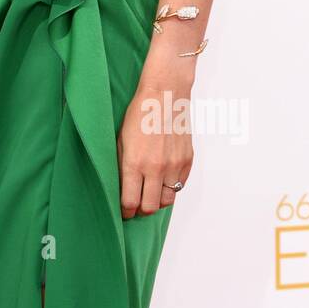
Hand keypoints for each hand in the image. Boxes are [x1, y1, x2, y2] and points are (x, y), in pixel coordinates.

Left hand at [116, 80, 193, 219]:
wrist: (165, 95)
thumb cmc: (139, 114)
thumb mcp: (121, 140)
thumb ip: (121, 166)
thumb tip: (121, 187)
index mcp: (134, 163)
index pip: (130, 202)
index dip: (126, 212)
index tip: (124, 212)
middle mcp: (155, 168)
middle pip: (150, 207)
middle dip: (141, 210)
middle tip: (136, 206)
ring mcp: (174, 165)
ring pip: (167, 200)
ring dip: (158, 200)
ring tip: (150, 193)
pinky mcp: (187, 161)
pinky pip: (180, 185)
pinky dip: (171, 186)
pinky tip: (163, 179)